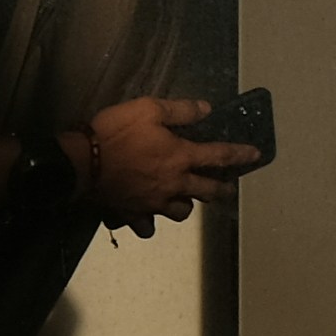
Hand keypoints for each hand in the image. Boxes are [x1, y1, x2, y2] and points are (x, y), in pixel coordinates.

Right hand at [80, 97, 259, 235]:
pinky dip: (149, 223)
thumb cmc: (114, 132)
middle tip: (227, 188)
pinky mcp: (133, 213)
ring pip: (181, 212)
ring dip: (186, 205)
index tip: (255, 155)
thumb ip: (179, 110)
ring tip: (183, 198)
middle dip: (221, 189)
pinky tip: (148, 218)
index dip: (240, 154)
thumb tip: (205, 109)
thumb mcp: (147, 109)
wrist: (80, 163)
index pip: (219, 155)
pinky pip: (147, 226)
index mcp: (180, 156)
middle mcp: (173, 183)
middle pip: (207, 191)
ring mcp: (154, 202)